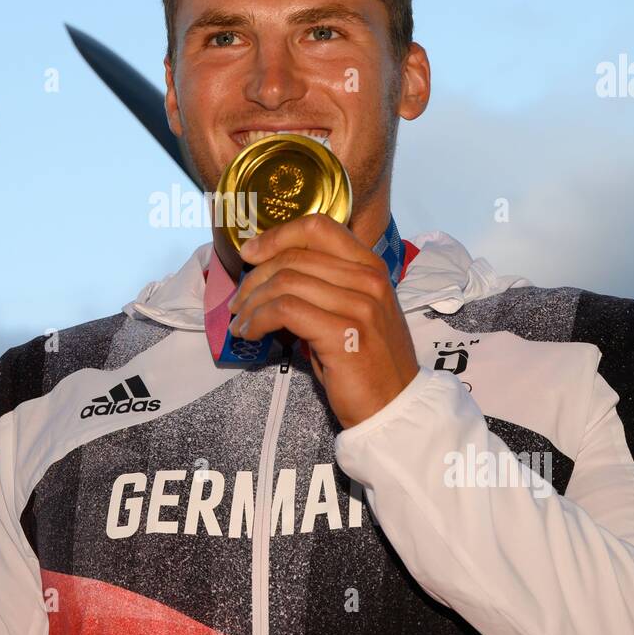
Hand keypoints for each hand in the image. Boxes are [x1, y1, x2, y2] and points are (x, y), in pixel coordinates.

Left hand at [227, 213, 419, 428]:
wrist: (395, 407)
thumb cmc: (368, 363)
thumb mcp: (353, 313)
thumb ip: (325, 287)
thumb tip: (272, 278)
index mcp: (372, 267)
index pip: (319, 227)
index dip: (277, 235)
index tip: (250, 252)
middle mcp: (369, 279)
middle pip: (295, 256)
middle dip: (255, 278)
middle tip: (238, 303)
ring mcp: (359, 305)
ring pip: (285, 282)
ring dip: (251, 303)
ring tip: (240, 323)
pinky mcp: (343, 333)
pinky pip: (285, 310)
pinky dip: (258, 320)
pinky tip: (250, 333)